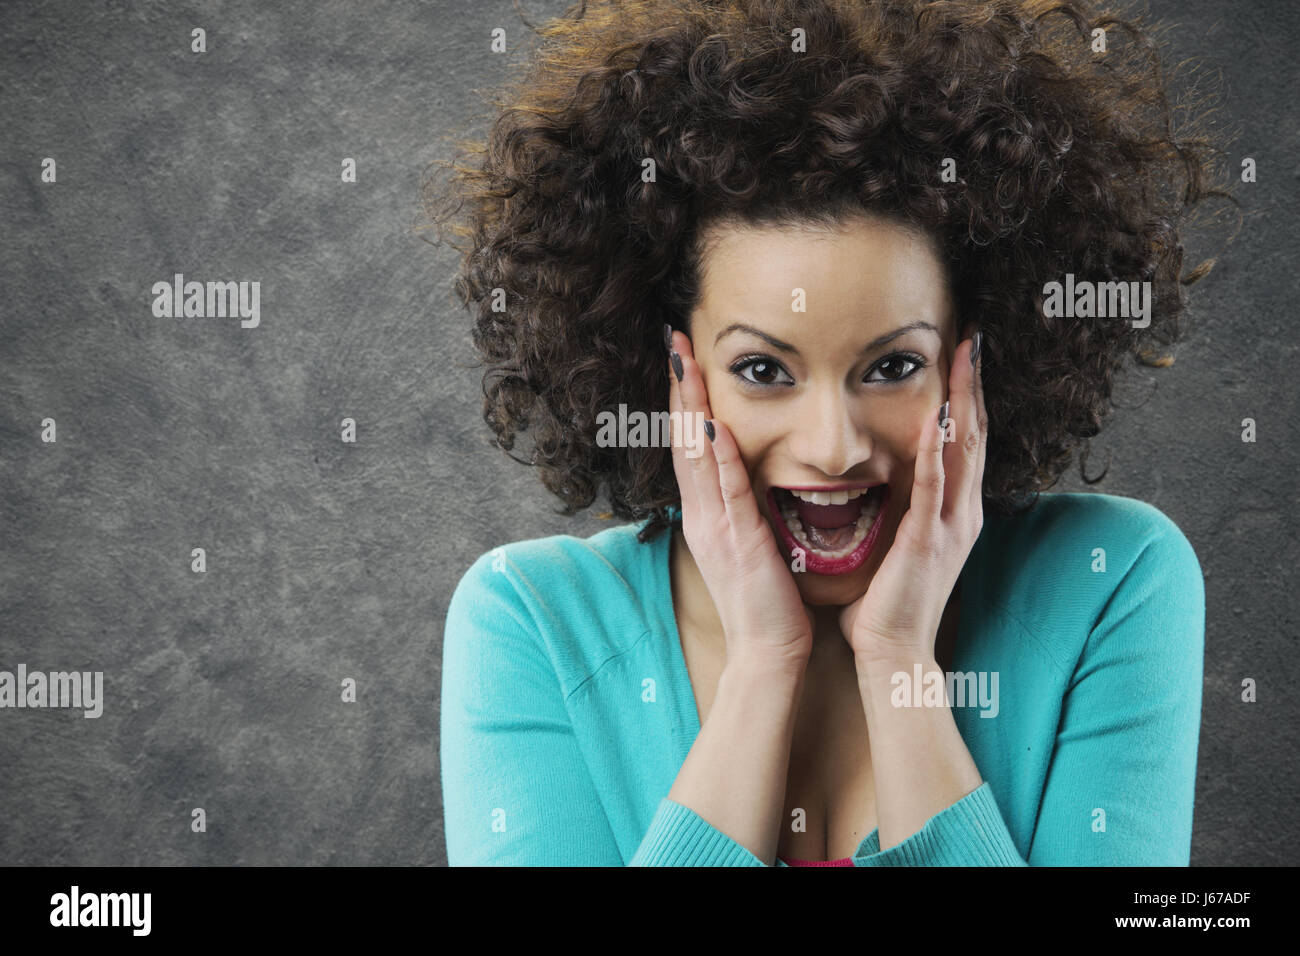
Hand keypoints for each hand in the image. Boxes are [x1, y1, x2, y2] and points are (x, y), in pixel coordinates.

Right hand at [666, 327, 813, 670]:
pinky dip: (717, 456)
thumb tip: (747, 475)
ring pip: (695, 455)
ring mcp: (713, 527)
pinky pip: (724, 491)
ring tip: (685, 362)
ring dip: (689, 405)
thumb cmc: (768, 601)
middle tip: (674, 339)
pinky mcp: (736, 542)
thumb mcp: (752, 544)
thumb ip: (744, 508)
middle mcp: (702, 515)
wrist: (767, 652)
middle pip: (682, 438)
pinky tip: (713, 423)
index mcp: (707, 514)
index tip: (683, 357)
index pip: (690, 445)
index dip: (684, 399)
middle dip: (679, 387)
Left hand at [839, 331, 986, 665]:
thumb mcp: (903, 543)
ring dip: (963, 401)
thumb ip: (904, 509)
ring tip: (965, 358)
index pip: (964, 442)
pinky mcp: (926, 540)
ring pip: (962, 450)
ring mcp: (949, 526)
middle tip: (974, 338)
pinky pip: (933, 488)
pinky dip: (935, 452)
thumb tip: (888, 477)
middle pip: (973, 434)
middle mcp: (961, 513)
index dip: (966, 397)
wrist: (894, 652)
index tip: (963, 356)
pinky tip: (936, 419)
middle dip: (974, 384)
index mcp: (953, 512)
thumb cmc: (889, 602)